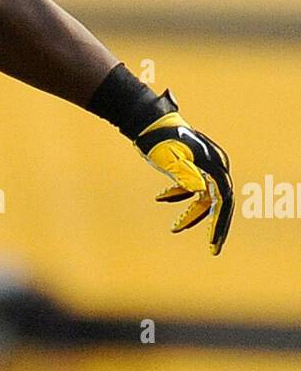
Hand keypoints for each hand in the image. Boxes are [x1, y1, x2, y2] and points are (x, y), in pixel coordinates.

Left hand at [135, 107, 233, 255]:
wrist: (148, 121)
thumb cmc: (158, 141)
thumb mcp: (169, 160)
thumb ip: (183, 175)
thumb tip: (199, 191)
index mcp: (214, 165)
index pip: (223, 200)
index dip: (219, 223)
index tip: (213, 243)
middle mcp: (216, 165)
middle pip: (220, 202)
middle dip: (214, 225)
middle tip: (213, 249)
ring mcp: (207, 165)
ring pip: (205, 197)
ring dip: (191, 212)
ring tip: (174, 228)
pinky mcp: (195, 165)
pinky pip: (193, 187)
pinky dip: (179, 195)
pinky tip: (160, 198)